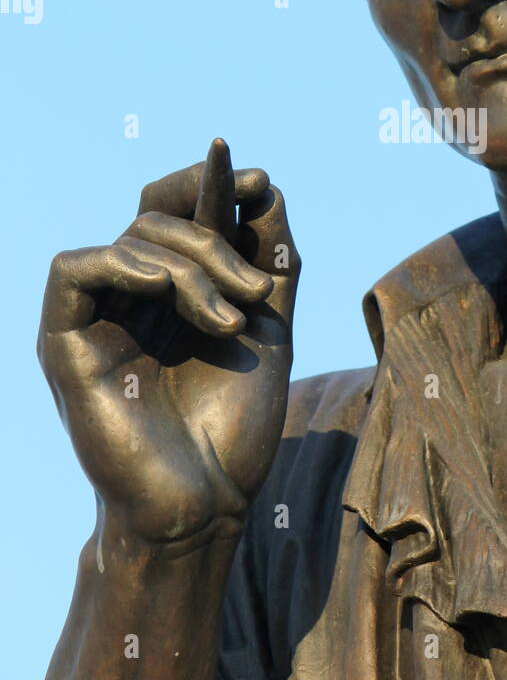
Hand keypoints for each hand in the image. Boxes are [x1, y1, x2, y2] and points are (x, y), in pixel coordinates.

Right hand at [37, 139, 298, 543]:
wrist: (207, 499)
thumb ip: (269, 258)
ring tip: (231, 321)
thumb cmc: (235, 424)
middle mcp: (130, 296)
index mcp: (173, 290)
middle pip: (155, 215)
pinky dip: (125, 263)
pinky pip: (74, 269)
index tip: (259, 180)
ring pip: (131, 240)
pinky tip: (167, 288)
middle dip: (213, 235)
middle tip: (255, 291)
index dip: (212, 184)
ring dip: (190, 266)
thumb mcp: (269, 327)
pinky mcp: (64, 342)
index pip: (178, 210)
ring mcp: (97, 316)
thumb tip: (264, 185)